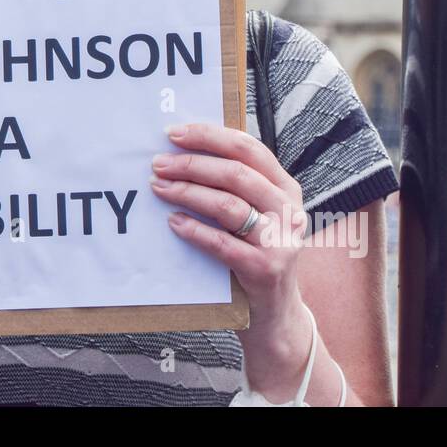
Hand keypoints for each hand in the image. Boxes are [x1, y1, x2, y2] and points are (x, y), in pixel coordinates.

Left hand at [151, 122, 314, 400]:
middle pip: (236, 173)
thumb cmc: (254, 253)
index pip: (249, 148)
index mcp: (285, 187)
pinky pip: (224, 244)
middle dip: (192, 164)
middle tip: (158, 164)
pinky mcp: (267, 269)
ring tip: (159, 189)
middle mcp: (288, 209)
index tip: (174, 133)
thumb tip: (182, 152)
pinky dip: (195, 231)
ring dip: (188, 193)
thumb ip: (234, 186)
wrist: (275, 313)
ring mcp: (281, 240)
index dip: (210, 136)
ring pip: (229, 205)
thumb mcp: (255, 215)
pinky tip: (174, 223)